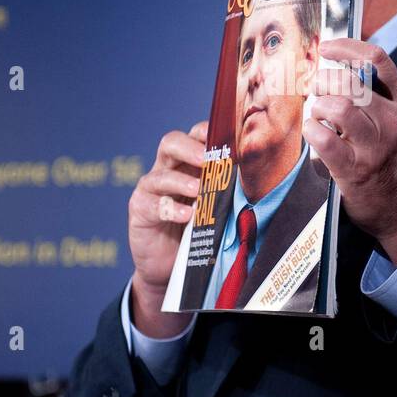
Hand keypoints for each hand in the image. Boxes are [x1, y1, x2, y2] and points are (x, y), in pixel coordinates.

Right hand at [127, 120, 206, 336]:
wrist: (169, 265)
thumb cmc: (198, 230)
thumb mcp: (216, 205)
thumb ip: (227, 189)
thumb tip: (257, 178)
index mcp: (188, 162)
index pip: (195, 135)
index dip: (207, 131)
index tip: (226, 138)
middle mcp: (167, 169)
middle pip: (170, 143)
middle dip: (189, 147)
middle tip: (207, 159)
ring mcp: (150, 189)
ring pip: (159, 174)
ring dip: (181, 181)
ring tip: (198, 190)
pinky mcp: (139, 210)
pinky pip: (152, 204)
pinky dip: (171, 209)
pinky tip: (187, 217)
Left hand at [302, 40, 396, 265]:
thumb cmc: (395, 165)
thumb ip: (378, 99)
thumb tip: (340, 71)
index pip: (377, 60)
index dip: (347, 48)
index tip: (327, 48)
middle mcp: (394, 121)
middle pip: (351, 82)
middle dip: (324, 82)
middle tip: (316, 91)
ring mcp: (376, 146)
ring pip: (338, 106)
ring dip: (318, 107)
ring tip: (317, 116)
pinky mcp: (355, 169)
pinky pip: (323, 137)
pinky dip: (311, 131)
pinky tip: (314, 135)